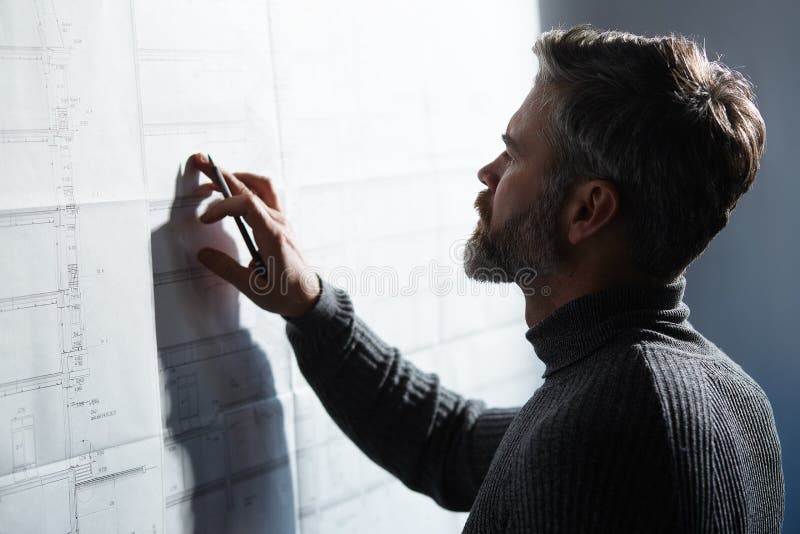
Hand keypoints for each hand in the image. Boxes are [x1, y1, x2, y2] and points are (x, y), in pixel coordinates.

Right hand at [189, 153, 320, 317]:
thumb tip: (203, 254)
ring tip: (216, 179)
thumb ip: (226, 269)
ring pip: (262, 185)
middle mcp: (279, 223)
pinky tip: (233, 193)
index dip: (223, 206)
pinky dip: (247, 187)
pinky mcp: (280, 223)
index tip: (205, 218)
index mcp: (273, 236)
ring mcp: (281, 220)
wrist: (307, 297)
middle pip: (250, 187)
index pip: (247, 204)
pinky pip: (266, 195)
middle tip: (200, 163)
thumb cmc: (285, 294)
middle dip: (222, 175)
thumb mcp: (252, 288)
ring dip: (238, 177)